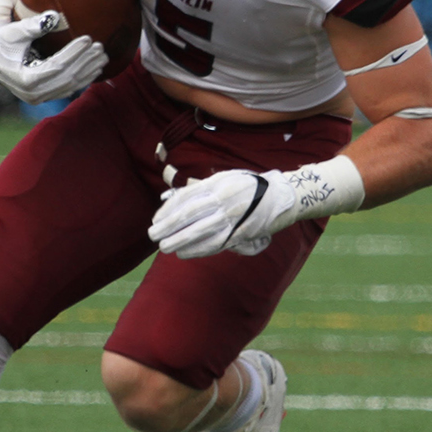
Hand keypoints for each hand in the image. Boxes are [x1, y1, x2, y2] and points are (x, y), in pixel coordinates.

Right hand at [0, 10, 105, 104]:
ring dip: (89, 71)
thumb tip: (55, 16)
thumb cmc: (2, 42)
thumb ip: (33, 25)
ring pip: (71, 86)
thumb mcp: (13, 32)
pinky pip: (69, 89)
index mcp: (25, 79)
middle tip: (100, 47)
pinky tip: (95, 68)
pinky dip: (83, 79)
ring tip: (103, 56)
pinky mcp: (45, 96)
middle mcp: (33, 93)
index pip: (57, 66)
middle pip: (67, 77)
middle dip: (86, 62)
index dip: (74, 53)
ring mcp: (40, 98)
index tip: (88, 38)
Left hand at [149, 169, 297, 258]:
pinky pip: (215, 244)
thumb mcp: (223, 178)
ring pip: (201, 233)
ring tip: (165, 248)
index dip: (167, 211)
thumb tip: (172, 200)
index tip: (155, 219)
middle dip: (168, 228)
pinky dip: (197, 251)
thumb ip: (201, 188)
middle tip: (153, 236)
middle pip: (190, 216)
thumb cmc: (246, 186)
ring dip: (180, 242)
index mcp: (217, 185)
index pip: (185, 198)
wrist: (278, 198)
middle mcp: (223, 201)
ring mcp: (232, 219)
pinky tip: (184, 253)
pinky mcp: (240, 234)